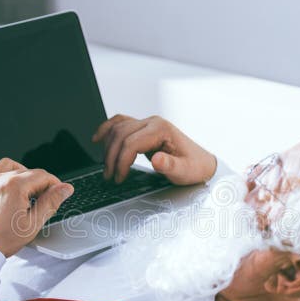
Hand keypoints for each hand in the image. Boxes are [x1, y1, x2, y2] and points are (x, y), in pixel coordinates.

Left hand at [0, 158, 73, 256]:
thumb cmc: (0, 240)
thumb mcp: (32, 223)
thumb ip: (50, 202)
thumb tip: (64, 189)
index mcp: (14, 186)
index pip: (42, 175)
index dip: (55, 184)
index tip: (58, 192)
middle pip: (27, 171)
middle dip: (39, 182)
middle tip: (43, 199)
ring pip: (9, 167)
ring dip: (21, 174)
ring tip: (25, 191)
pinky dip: (5, 179)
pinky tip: (8, 194)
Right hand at [92, 114, 217, 184]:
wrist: (201, 163)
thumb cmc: (194, 167)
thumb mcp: (185, 171)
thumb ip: (171, 166)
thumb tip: (157, 159)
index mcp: (161, 129)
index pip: (131, 142)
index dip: (121, 161)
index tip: (119, 178)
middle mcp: (152, 122)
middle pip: (120, 135)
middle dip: (111, 157)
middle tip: (110, 177)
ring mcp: (147, 123)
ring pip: (117, 129)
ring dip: (107, 147)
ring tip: (107, 168)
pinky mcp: (143, 128)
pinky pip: (120, 123)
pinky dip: (107, 130)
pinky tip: (97, 139)